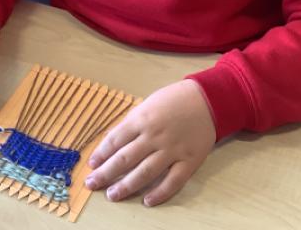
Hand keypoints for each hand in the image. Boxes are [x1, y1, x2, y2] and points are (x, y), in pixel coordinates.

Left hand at [84, 79, 214, 206]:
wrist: (208, 99)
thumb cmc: (174, 100)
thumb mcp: (148, 104)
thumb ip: (132, 123)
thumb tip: (112, 141)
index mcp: (142, 119)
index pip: (115, 140)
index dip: (101, 154)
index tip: (91, 166)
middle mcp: (154, 136)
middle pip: (125, 158)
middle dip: (106, 173)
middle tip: (92, 184)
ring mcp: (172, 150)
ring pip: (145, 172)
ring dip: (126, 186)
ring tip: (112, 195)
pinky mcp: (189, 161)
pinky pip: (173, 181)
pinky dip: (159, 193)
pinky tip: (147, 201)